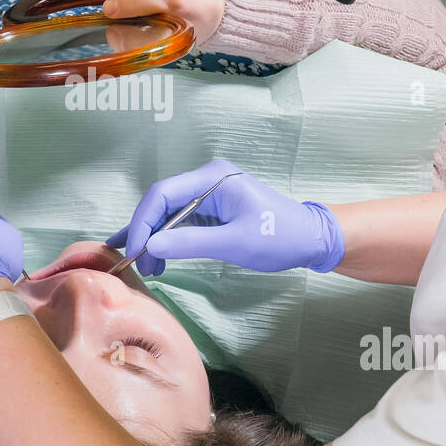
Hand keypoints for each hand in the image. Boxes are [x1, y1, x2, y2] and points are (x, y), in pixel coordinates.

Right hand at [106, 159, 344, 276]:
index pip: (163, 194)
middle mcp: (207, 180)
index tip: (134, 250)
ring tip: (147, 268)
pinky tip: (151, 255)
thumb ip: (191, 242)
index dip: (143, 222)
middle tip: (136, 263)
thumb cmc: (280, 237)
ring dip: (154, 240)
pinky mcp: (211, 210)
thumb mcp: (235, 243)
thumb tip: (150, 246)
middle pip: (161, 202)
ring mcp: (208, 194)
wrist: (310, 239)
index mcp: (213, 177)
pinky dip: (166, 240)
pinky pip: (180, 222)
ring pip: (167, 214)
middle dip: (146, 233)